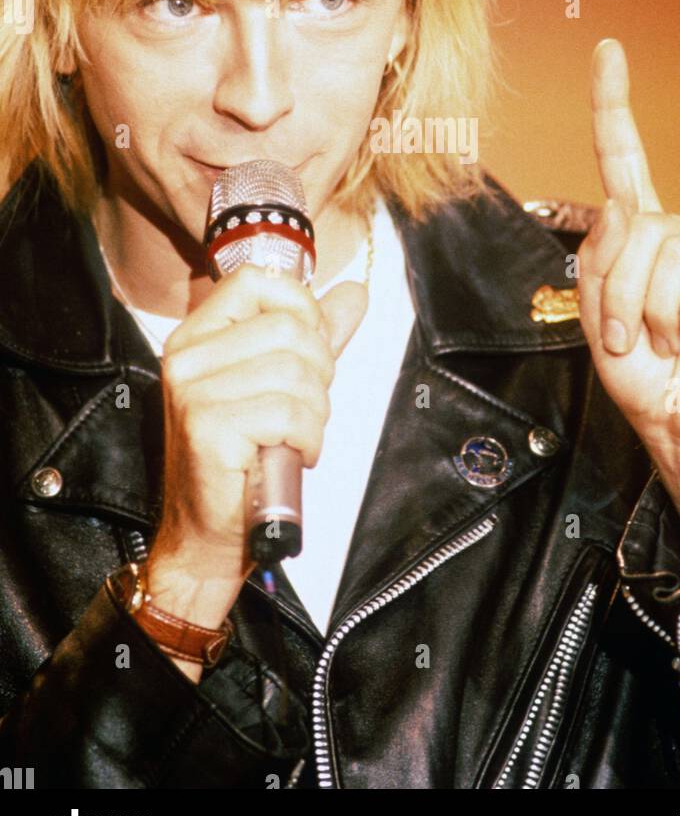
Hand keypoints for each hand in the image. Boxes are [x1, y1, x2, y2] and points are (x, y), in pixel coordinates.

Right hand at [148, 269, 367, 599]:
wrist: (208, 535)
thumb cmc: (244, 458)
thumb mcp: (280, 384)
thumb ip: (316, 336)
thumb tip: (356, 292)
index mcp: (197, 335)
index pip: (256, 280)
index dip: (301, 307)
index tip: (311, 348)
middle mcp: (186, 356)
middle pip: (288, 328)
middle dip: (319, 371)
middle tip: (305, 409)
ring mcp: (193, 391)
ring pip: (294, 371)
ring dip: (316, 411)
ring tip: (297, 436)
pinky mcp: (207, 428)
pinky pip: (288, 412)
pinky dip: (308, 437)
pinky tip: (294, 455)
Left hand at [576, 40, 679, 470]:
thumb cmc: (641, 373)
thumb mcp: (594, 314)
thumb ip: (599, 255)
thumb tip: (625, 206)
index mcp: (640, 233)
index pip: (624, 158)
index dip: (613, 104)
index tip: (608, 50)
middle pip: (630, 230)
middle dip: (617, 296)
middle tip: (633, 338)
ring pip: (663, 256)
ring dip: (651, 315)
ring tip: (668, 342)